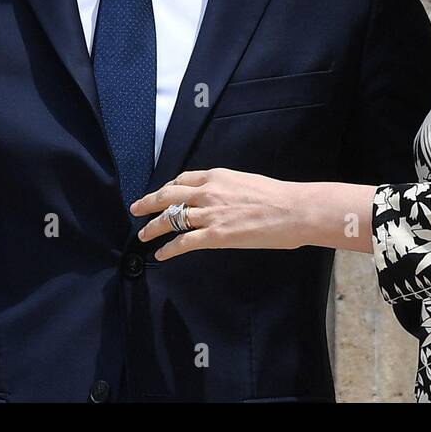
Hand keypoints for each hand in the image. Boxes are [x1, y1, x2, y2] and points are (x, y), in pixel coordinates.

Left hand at [131, 168, 306, 260]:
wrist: (295, 210)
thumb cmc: (279, 197)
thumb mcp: (247, 183)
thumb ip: (228, 190)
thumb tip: (223, 201)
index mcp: (217, 176)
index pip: (183, 180)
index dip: (168, 188)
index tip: (162, 194)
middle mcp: (208, 192)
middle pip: (168, 196)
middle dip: (148, 202)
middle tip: (136, 209)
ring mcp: (210, 214)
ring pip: (170, 219)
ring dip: (153, 228)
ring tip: (143, 235)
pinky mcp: (215, 236)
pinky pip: (183, 242)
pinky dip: (168, 249)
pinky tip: (161, 255)